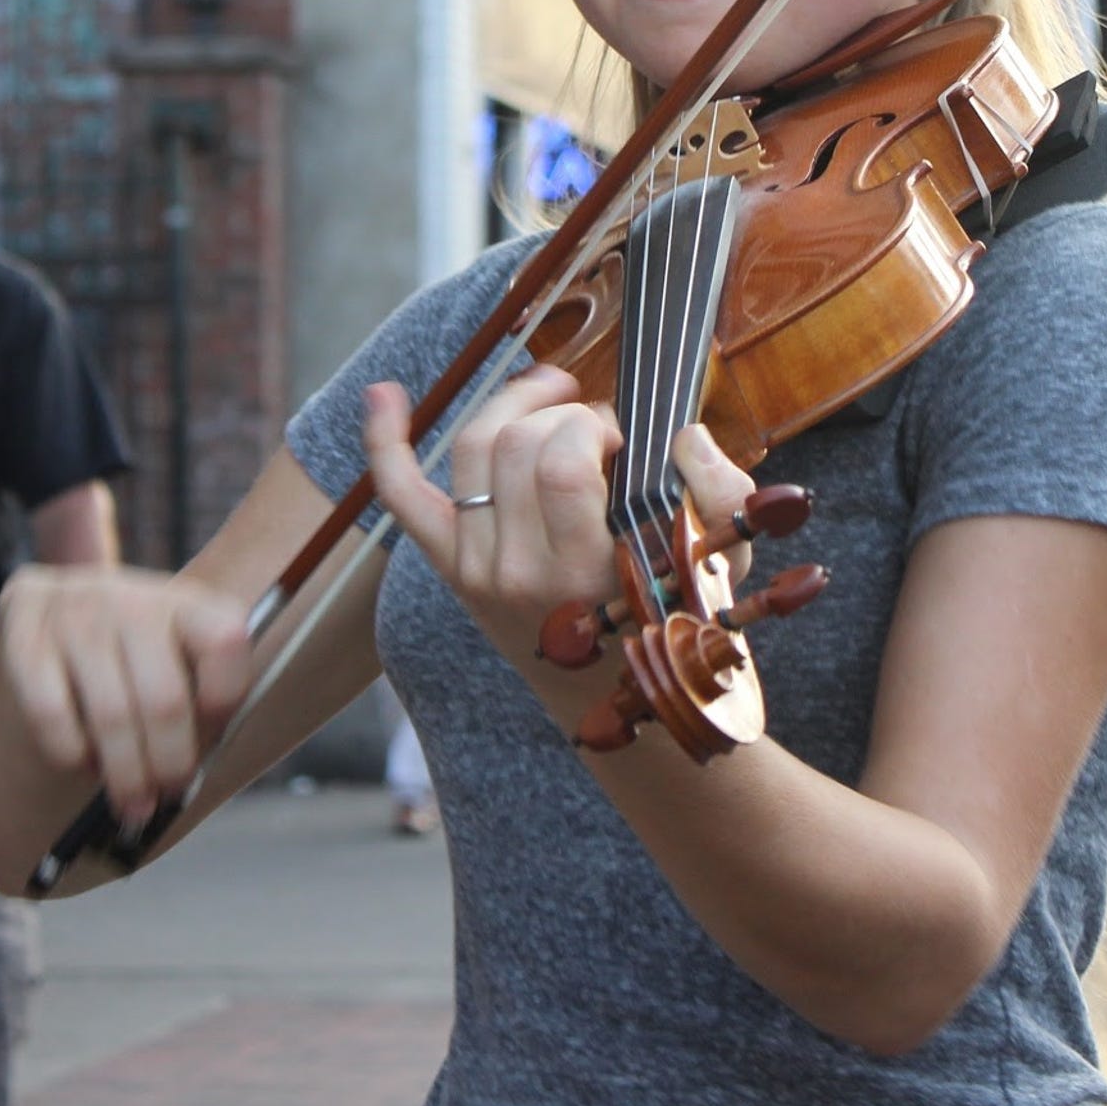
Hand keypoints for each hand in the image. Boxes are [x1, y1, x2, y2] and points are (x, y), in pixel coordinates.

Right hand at [0, 562, 250, 828]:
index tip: (212, 736)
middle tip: (167, 795)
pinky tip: (83, 762)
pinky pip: (52, 715)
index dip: (225, 699)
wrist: (48, 627)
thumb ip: (198, 710)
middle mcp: (131, 597)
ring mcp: (73, 609)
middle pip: (165, 699)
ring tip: (132, 802)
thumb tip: (189, 775)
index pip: (226, 642)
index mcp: (186, 603)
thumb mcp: (175, 670)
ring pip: (110, 716)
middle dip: (170, 765)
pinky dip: (72, 754)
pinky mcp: (22, 630)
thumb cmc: (131, 668)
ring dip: (125, 776)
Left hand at [362, 368, 757, 716]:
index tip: (628, 437)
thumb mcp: (723, 564)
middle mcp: (517, 573)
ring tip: (553, 397)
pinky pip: (404, 497)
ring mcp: (476, 569)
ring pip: (472, 449)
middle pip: (514, 446)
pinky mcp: (452, 567)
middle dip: (562, 413)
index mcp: (583, 574)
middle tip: (602, 429)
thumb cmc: (678, 626)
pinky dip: (386, 442)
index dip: (595, 425)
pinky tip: (384, 395)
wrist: (624, 709)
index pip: (563, 463)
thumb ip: (722, 493)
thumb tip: (683, 435)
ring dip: (511, 405)